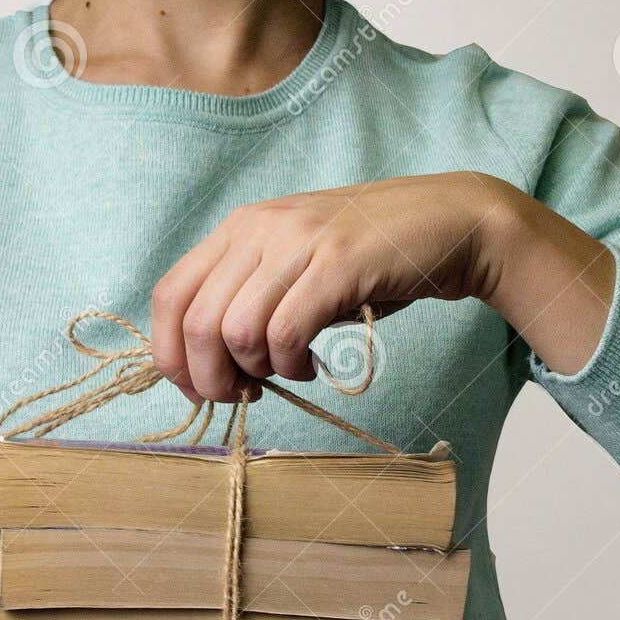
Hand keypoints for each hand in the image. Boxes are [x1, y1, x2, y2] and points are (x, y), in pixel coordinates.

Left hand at [149, 171, 614, 400]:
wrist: (450, 224)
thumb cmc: (369, 259)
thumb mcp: (294, 268)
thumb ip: (249, 300)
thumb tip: (205, 365)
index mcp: (239, 227)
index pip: (169, 296)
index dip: (172, 355)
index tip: (199, 387)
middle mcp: (259, 228)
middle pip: (196, 323)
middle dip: (210, 379)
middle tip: (243, 394)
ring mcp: (298, 242)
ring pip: (236, 331)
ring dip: (255, 373)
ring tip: (284, 373)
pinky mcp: (337, 265)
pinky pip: (286, 332)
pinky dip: (292, 365)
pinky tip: (311, 365)